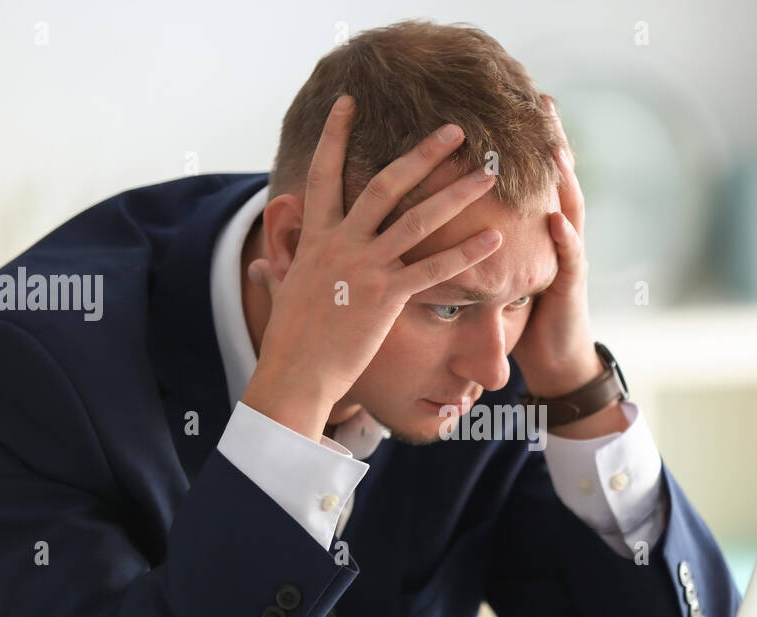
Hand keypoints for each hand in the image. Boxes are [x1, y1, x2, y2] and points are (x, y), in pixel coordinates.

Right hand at [243, 94, 503, 439]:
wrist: (295, 373)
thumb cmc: (289, 339)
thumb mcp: (283, 292)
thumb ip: (281, 269)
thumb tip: (261, 266)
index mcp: (314, 236)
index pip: (323, 172)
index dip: (334, 135)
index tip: (349, 101)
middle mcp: (341, 243)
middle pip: (385, 184)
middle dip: (422, 154)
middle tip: (454, 130)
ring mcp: (365, 268)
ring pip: (418, 219)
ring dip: (457, 194)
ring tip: (489, 174)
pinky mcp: (386, 297)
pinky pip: (435, 269)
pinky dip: (467, 253)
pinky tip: (495, 239)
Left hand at [510, 94, 600, 399]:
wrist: (553, 362)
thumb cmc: (520, 318)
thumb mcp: (498, 272)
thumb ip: (482, 241)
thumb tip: (444, 215)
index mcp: (537, 231)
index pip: (533, 177)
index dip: (525, 141)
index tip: (512, 101)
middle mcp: (558, 238)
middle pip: (558, 180)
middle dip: (554, 141)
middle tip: (545, 101)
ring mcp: (569, 261)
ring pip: (571, 211)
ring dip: (565, 179)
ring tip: (557, 147)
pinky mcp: (571, 290)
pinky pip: (570, 260)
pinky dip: (564, 240)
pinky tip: (556, 220)